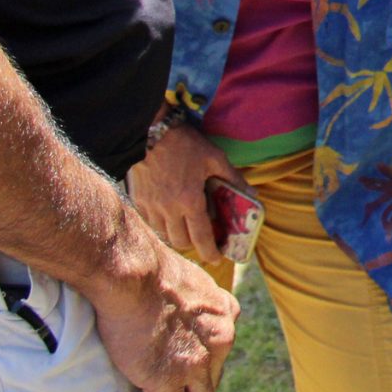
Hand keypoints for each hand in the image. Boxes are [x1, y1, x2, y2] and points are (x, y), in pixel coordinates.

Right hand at [84, 229, 237, 391]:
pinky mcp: (171, 379)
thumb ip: (194, 296)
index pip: (221, 353)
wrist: (133, 273)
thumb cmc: (148, 269)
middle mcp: (220, 341)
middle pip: (212, 381)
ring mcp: (197, 363)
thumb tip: (177, 299)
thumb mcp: (190, 277)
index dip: (206, 371)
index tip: (192, 382)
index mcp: (225, 314)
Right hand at [128, 121, 251, 263]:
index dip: (210, 252)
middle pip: (182, 242)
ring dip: (178, 237)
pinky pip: (151, 224)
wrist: (150, 132)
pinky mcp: (138, 201)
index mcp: (190, 201)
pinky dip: (162, 226)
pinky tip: (170, 217)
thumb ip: (233, 179)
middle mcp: (169, 209)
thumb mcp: (215, 158)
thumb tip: (253, 194)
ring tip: (188, 228)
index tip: (216, 259)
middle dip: (195, 246)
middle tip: (204, 239)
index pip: (201, 237)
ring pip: (165, 236)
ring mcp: (151, 207)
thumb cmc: (186, 144)